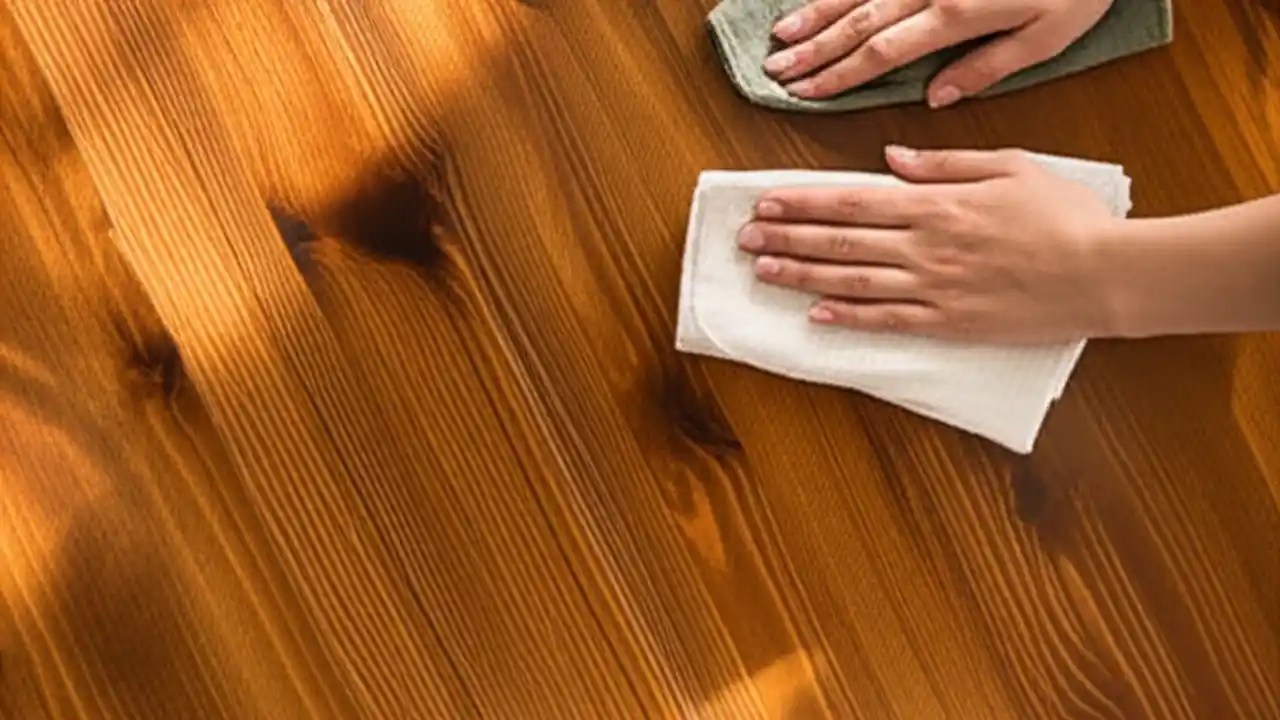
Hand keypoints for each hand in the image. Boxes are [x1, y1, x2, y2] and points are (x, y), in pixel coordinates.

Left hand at [738, 147, 1122, 343]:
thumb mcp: (1010, 168)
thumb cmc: (1064, 217)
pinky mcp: (949, 323)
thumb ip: (945, 163)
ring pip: (853, 281)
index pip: (852, 200)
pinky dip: (849, 318)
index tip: (766, 202)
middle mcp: (925, 246)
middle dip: (788, 237)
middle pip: (841, 240)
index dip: (803, 202)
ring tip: (764, 272)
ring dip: (804, 275)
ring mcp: (934, 288)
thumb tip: (891, 160)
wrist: (1104, 274)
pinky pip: (888, 321)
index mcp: (937, 204)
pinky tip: (816, 316)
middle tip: (745, 239)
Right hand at [765, 0, 1113, 105]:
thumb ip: (987, 67)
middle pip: (859, 21)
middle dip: (814, 49)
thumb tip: (935, 97)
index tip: (806, 93)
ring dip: (818, 12)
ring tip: (782, 36)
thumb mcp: (1047, 36)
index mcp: (957, 14)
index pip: (882, 52)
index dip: (840, 75)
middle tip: (776, 73)